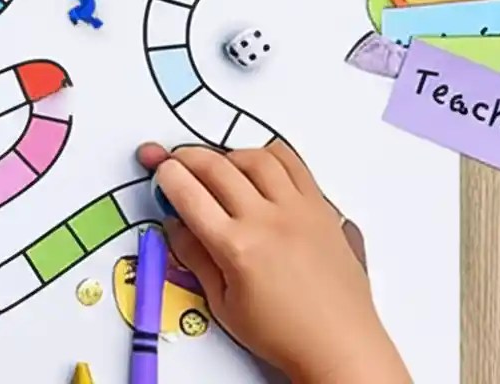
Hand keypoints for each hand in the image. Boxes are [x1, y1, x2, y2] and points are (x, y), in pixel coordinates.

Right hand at [136, 141, 409, 383]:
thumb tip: (174, 225)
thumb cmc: (284, 334)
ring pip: (255, 157)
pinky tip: (258, 167)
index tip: (159, 172)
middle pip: (216, 166)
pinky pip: (294, 163)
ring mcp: (298, 210)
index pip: (188, 193)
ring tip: (217, 167)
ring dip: (227, 155)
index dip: (166, 175)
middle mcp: (268, 221)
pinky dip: (270, 156)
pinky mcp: (322, 208)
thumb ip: (195, 258)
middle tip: (176, 162)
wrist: (339, 344)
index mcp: (237, 248)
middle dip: (186, 157)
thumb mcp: (223, 304)